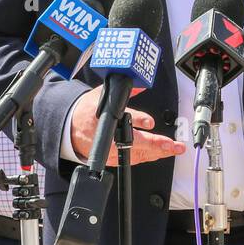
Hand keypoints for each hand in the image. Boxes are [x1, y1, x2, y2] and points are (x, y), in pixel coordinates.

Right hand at [70, 87, 184, 165]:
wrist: (71, 129)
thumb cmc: (86, 112)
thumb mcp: (101, 94)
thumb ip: (123, 91)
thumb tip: (139, 84)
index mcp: (107, 120)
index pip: (124, 120)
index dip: (138, 120)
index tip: (149, 122)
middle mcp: (110, 138)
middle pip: (136, 144)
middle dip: (156, 145)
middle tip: (172, 145)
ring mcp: (112, 151)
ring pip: (138, 155)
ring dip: (157, 153)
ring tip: (172, 149)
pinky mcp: (113, 159)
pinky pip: (134, 159)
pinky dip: (147, 157)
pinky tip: (159, 154)